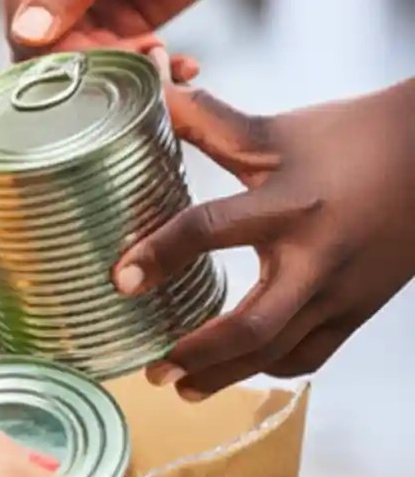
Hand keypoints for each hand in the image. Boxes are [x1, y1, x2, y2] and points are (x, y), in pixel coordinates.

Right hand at [3, 0, 259, 75]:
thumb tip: (25, 33)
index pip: (22, 21)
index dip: (52, 52)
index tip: (92, 65)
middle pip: (51, 49)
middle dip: (93, 66)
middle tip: (137, 66)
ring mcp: (84, 6)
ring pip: (86, 63)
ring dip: (124, 72)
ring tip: (163, 64)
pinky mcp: (118, 24)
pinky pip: (119, 62)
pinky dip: (147, 71)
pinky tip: (177, 65)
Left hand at [112, 79, 414, 399]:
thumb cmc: (351, 138)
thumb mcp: (275, 132)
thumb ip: (208, 121)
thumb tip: (152, 90)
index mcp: (288, 204)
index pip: (209, 231)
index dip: (159, 254)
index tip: (119, 279)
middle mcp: (315, 258)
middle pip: (251, 327)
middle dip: (195, 355)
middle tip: (151, 369)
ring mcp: (340, 292)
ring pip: (278, 353)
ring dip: (225, 374)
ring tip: (181, 386)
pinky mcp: (357, 310)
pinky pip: (310, 355)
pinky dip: (268, 368)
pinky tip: (236, 371)